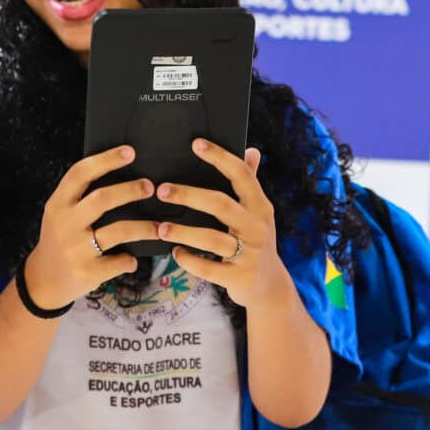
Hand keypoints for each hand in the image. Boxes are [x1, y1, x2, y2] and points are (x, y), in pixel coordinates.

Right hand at [26, 146, 160, 308]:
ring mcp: (76, 249)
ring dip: (144, 227)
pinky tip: (132, 259)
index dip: (106, 160)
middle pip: (102, 199)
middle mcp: (65, 224)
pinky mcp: (88, 272)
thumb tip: (119, 174)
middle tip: (150, 187)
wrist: (42, 280)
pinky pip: (120, 261)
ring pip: (119, 231)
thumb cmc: (58, 240)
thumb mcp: (59, 214)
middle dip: (131, 190)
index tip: (129, 152)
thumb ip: (80, 197)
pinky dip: (130, 259)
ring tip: (158, 226)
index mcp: (58, 204)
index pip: (80, 174)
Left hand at [155, 142, 295, 317]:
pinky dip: (189, 261)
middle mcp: (257, 227)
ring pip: (212, 239)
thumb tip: (251, 150)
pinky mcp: (239, 277)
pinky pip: (209, 269)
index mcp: (260, 206)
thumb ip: (251, 183)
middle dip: (189, 195)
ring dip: (183, 232)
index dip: (219, 157)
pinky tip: (175, 253)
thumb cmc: (255, 242)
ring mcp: (249, 254)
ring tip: (161, 228)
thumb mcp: (258, 213)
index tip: (196, 143)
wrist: (269, 286)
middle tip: (162, 190)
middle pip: (221, 204)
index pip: (241, 175)